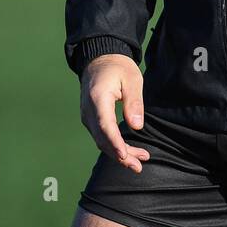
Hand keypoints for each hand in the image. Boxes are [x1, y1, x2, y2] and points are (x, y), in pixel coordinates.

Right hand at [80, 54, 150, 172]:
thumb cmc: (118, 68)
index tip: (124, 155)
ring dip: (119, 153)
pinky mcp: (90, 120)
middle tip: (139, 166)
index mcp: (98, 98)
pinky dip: (114, 146)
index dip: (114, 142)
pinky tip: (128, 152)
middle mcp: (88, 110)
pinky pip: (101, 137)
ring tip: (139, 161)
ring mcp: (87, 116)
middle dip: (120, 155)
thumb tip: (137, 127)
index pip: (105, 125)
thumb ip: (134, 102)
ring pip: (101, 141)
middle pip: (102, 138)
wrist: (100, 60)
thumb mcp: (132, 79)